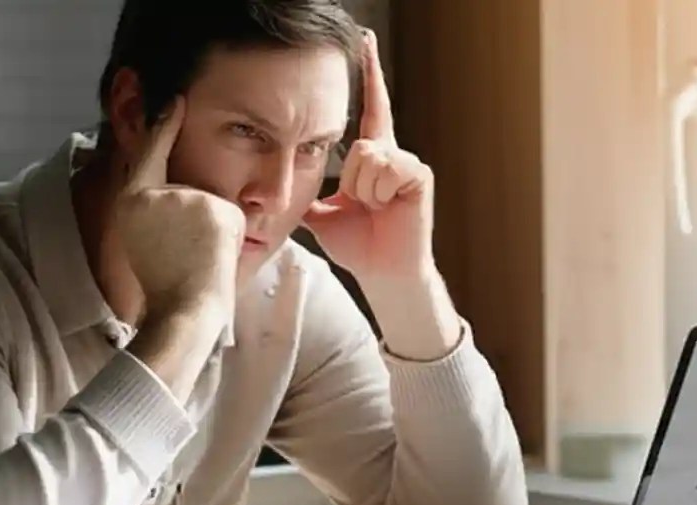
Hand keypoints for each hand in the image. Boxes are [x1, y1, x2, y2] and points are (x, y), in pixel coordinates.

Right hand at [110, 97, 244, 328]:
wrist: (185, 310)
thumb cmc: (164, 286)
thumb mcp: (142, 241)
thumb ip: (156, 208)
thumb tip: (182, 192)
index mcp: (131, 200)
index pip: (149, 152)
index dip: (163, 126)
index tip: (176, 102)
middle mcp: (156, 193)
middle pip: (187, 192)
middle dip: (195, 222)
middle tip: (184, 256)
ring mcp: (188, 197)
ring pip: (209, 206)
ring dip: (211, 231)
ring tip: (197, 258)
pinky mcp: (217, 207)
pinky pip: (229, 216)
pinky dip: (228, 235)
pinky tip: (216, 254)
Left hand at [302, 31, 433, 284]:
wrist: (382, 272)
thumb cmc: (358, 246)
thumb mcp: (322, 213)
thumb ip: (308, 191)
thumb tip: (279, 188)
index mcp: (371, 158)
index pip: (370, 108)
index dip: (369, 74)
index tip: (365, 42)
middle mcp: (390, 154)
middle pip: (356, 146)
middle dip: (350, 184)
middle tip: (363, 207)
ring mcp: (406, 163)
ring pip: (367, 156)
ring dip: (362, 192)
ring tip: (375, 209)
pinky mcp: (418, 174)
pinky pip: (383, 168)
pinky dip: (377, 194)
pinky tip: (388, 207)